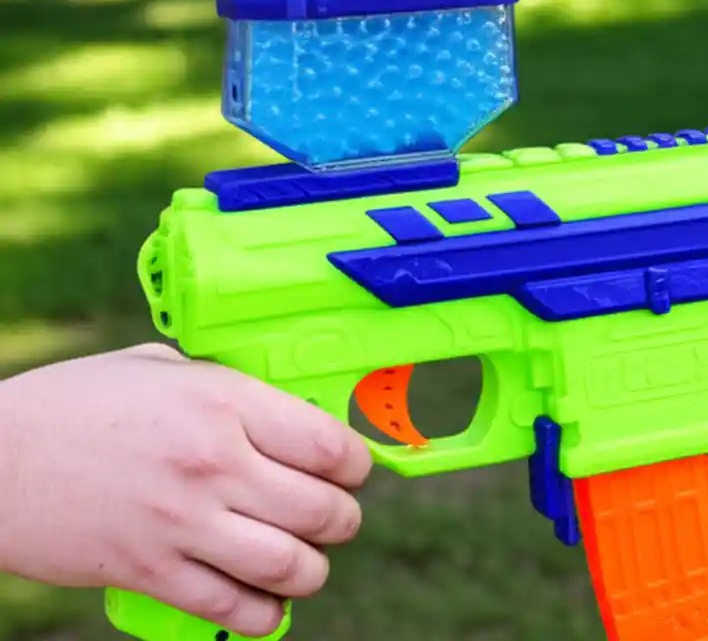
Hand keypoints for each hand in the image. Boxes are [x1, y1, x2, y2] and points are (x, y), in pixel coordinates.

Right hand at [0, 344, 372, 636]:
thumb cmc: (75, 405)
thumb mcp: (159, 368)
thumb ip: (227, 389)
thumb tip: (289, 413)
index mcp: (221, 403)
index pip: (329, 445)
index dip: (357, 464)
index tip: (354, 470)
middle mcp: (212, 464)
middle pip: (323, 510)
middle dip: (344, 519)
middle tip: (336, 516)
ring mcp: (182, 523)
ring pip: (291, 566)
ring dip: (313, 569)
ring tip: (308, 560)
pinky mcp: (151, 572)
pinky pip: (233, 608)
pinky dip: (264, 613)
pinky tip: (268, 602)